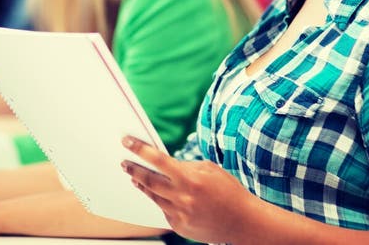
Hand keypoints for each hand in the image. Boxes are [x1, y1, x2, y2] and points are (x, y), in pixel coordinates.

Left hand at [121, 135, 256, 244]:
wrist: (244, 222)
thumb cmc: (229, 191)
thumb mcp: (210, 169)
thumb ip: (185, 166)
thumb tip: (165, 165)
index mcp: (190, 178)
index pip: (157, 160)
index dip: (139, 149)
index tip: (126, 142)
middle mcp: (182, 197)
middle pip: (148, 180)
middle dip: (133, 169)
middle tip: (124, 163)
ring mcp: (179, 214)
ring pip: (153, 196)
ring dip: (142, 185)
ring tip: (135, 177)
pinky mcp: (179, 227)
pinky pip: (164, 210)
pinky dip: (161, 201)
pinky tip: (159, 194)